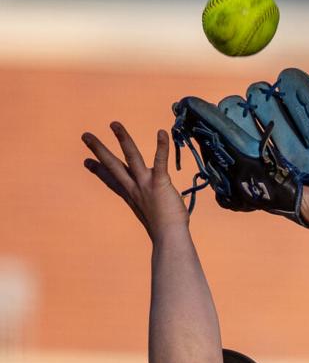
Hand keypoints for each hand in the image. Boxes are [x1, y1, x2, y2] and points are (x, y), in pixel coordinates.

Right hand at [82, 123, 188, 240]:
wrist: (169, 238)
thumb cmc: (167, 231)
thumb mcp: (155, 215)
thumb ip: (155, 203)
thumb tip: (164, 198)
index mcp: (132, 196)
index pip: (112, 180)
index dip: (99, 170)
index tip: (87, 162)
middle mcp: (135, 188)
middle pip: (113, 165)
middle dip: (99, 150)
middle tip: (85, 136)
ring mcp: (145, 185)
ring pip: (131, 157)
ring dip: (123, 139)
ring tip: (114, 124)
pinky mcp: (159, 183)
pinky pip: (160, 161)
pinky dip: (161, 147)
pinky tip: (161, 133)